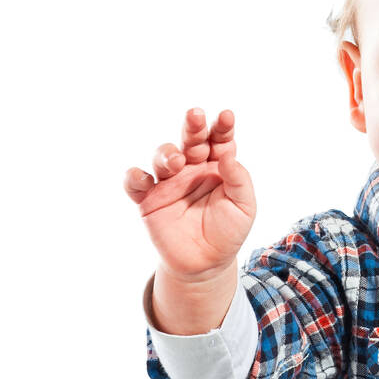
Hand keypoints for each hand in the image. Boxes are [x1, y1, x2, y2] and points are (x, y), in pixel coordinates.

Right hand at [123, 107, 255, 277]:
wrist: (206, 262)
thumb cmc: (229, 230)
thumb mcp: (244, 207)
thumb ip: (239, 180)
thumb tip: (228, 155)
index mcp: (217, 165)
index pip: (220, 140)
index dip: (222, 127)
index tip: (226, 116)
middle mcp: (192, 168)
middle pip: (191, 140)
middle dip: (193, 126)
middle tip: (195, 115)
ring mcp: (169, 182)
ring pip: (163, 156)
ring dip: (167, 153)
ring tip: (176, 160)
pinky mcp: (149, 200)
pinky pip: (136, 183)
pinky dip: (135, 177)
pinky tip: (144, 177)